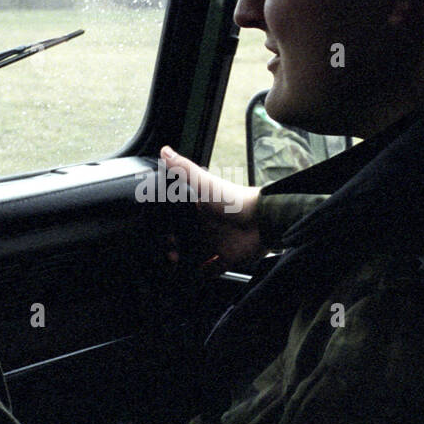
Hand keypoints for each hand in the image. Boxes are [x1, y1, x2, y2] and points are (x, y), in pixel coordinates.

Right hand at [159, 146, 263, 270]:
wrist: (263, 220)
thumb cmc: (234, 200)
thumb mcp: (205, 184)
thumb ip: (184, 169)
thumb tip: (165, 150)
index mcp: (200, 209)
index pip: (179, 219)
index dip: (168, 227)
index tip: (160, 235)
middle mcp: (208, 226)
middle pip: (185, 238)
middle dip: (174, 247)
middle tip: (170, 253)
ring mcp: (218, 242)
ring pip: (196, 254)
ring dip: (186, 260)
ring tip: (176, 266)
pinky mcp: (229, 257)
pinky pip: (214, 267)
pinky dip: (205, 272)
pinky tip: (196, 274)